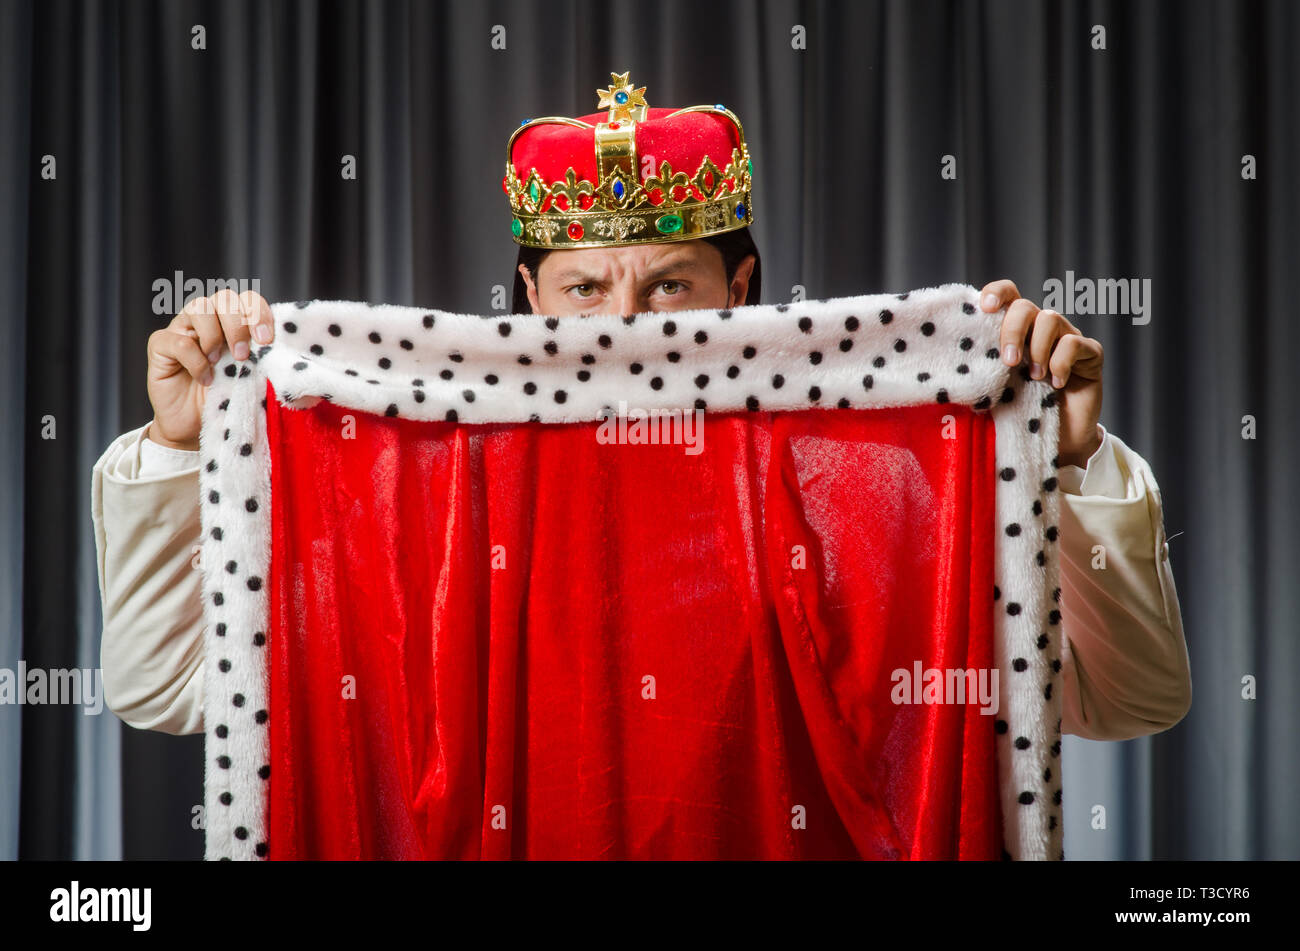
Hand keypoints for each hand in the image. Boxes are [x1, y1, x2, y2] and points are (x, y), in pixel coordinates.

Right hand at [146, 290, 273, 450]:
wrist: (193, 426)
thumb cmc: (225, 399)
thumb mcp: (251, 376)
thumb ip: (262, 358)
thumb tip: (282, 350)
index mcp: (234, 322)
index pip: (248, 299)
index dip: (258, 313)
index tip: (266, 340)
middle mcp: (208, 319)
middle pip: (224, 298)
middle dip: (238, 324)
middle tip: (242, 355)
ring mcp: (183, 328)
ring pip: (199, 307)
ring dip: (214, 335)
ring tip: (218, 363)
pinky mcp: (161, 344)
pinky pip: (179, 341)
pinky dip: (195, 361)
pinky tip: (204, 379)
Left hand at [979, 279, 1103, 467]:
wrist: (1059, 439)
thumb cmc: (1022, 411)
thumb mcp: (996, 388)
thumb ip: (982, 371)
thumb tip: (954, 365)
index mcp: (1017, 330)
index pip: (1009, 295)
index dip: (997, 293)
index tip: (985, 307)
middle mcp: (1042, 329)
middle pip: (1025, 307)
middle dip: (1013, 330)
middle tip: (1009, 361)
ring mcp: (1068, 338)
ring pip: (1051, 319)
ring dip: (1038, 348)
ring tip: (1033, 377)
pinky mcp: (1090, 354)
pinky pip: (1074, 344)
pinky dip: (1061, 363)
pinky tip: (1056, 384)